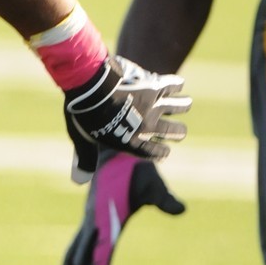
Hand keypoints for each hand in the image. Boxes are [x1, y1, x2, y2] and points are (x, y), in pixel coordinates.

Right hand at [56, 152, 185, 264]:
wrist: (115, 150)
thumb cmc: (136, 168)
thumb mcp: (153, 182)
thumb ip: (164, 198)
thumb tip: (181, 210)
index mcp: (106, 219)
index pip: (101, 252)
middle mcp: (92, 222)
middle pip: (81, 258)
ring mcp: (88, 221)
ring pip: (72, 253)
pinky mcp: (89, 220)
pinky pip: (76, 246)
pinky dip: (72, 262)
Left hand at [63, 54, 189, 181]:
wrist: (91, 90)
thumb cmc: (85, 115)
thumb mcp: (83, 140)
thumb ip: (86, 159)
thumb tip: (80, 181)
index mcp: (132, 143)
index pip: (155, 152)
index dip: (161, 153)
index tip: (165, 152)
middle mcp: (147, 127)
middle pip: (173, 131)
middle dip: (178, 132)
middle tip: (180, 131)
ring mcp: (152, 107)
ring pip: (178, 107)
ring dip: (182, 105)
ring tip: (186, 104)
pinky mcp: (152, 87)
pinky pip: (171, 86)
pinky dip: (176, 84)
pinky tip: (178, 83)